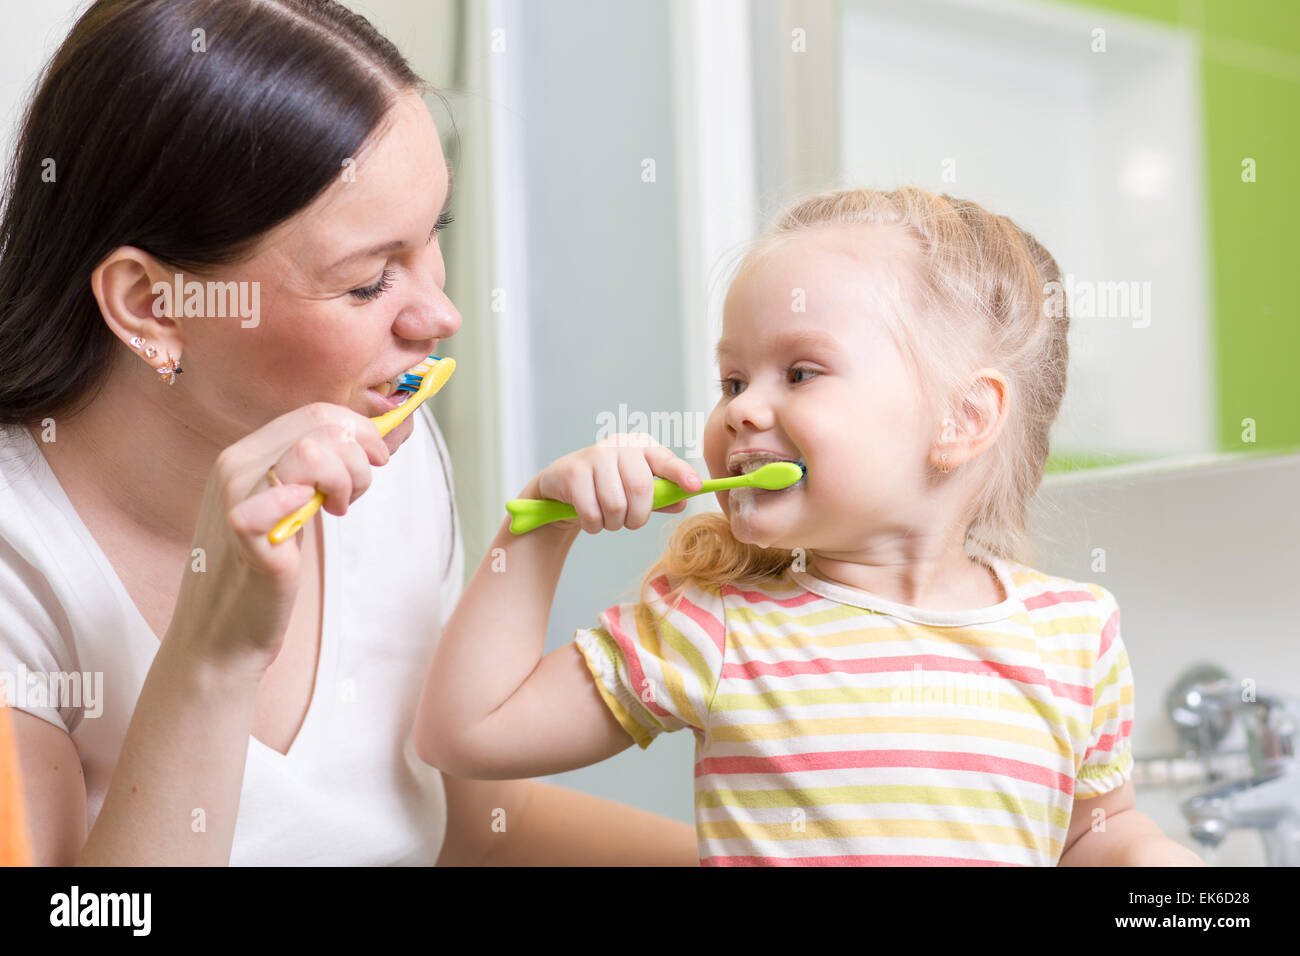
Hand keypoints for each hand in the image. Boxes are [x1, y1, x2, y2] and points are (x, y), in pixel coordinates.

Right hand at [167, 402, 392, 673]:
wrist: (223, 634)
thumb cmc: (263, 570)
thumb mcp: (287, 507)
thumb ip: (311, 472)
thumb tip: (370, 440)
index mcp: (244, 454)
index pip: (316, 413)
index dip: (360, 430)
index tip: (379, 459)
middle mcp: (235, 466)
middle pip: (321, 423)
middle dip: (360, 454)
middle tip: (356, 494)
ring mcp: (237, 496)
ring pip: (314, 449)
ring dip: (348, 477)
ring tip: (340, 507)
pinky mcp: (246, 532)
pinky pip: (290, 492)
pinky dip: (319, 498)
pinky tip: (324, 517)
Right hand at [520, 433, 702, 533]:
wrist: (563, 485)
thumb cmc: (607, 486)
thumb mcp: (636, 489)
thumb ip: (662, 496)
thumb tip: (682, 503)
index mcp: (642, 446)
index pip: (666, 460)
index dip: (681, 473)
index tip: (695, 486)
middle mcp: (620, 445)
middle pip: (640, 488)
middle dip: (638, 516)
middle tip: (631, 522)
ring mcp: (595, 456)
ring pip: (615, 504)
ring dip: (614, 523)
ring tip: (608, 519)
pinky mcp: (574, 472)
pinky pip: (592, 512)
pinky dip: (594, 525)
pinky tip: (591, 519)